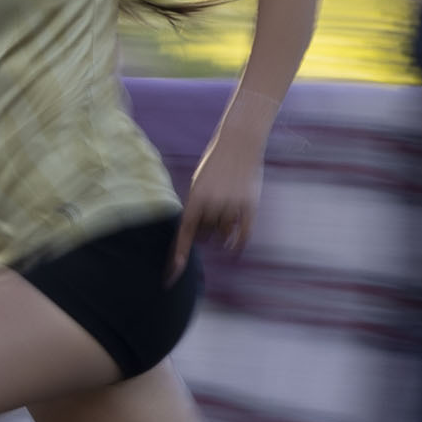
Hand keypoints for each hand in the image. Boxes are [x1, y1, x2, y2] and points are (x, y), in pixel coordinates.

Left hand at [172, 136, 261, 279]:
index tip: (172, 277)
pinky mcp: (250, 206)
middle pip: (206, 235)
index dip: (178, 258)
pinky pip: (243, 234)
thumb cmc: (216, 166)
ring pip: (224, 234)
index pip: (184, 235)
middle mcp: (213, 205)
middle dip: (207, 230)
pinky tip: (235, 247)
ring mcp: (232, 206)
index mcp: (195, 199)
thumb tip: (202, 236)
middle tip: (213, 211)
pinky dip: (238, 243)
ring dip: (223, 230)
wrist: (238, 144)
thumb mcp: (199, 186)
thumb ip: (198, 210)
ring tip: (227, 205)